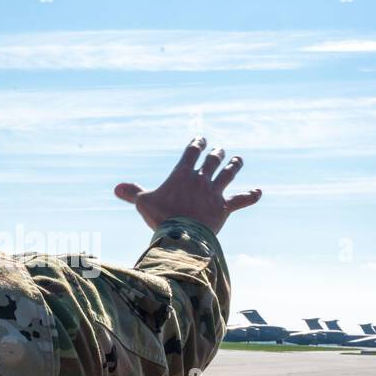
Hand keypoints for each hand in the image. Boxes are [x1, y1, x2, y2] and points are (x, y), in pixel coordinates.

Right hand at [114, 137, 260, 233]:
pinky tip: (259, 192)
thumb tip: (117, 187)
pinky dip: (251, 196)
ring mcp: (214, 193)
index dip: (196, 144)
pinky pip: (241, 200)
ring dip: (234, 166)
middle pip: (212, 161)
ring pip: (228, 174)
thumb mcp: (144, 203)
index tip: (200, 140)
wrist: (181, 235)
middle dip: (215, 154)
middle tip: (218, 151)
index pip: (191, 152)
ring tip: (238, 160)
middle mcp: (200, 179)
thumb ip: (132, 193)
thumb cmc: (161, 217)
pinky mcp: (224, 208)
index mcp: (182, 174)